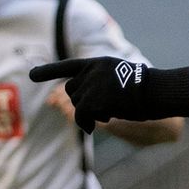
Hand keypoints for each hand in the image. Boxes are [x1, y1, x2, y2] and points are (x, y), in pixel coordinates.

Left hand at [28, 57, 188, 132]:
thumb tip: (82, 104)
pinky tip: (99, 125)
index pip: (69, 66)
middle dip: (82, 103)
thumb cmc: (144, 90)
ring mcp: (92, 84)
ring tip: (111, 111)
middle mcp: (92, 70)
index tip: (31, 75)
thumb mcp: (119, 78)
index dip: (48, 72)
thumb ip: (100, 83)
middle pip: (72, 91)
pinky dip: (87, 123)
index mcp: (98, 63)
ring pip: (77, 104)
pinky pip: (82, 116)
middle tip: (103, 110)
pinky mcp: (94, 99)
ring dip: (90, 114)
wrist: (157, 91)